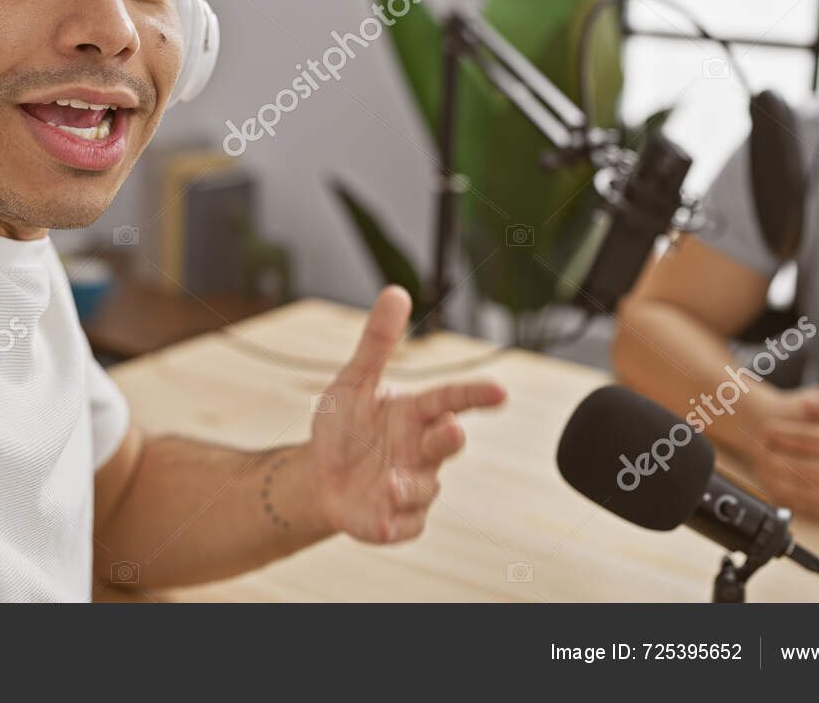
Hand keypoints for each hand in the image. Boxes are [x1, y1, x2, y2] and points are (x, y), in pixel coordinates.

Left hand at [306, 285, 506, 543]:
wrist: (319, 476)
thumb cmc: (344, 427)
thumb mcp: (352, 382)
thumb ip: (376, 343)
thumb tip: (396, 292)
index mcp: (415, 413)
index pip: (450, 399)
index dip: (474, 396)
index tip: (500, 392)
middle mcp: (421, 449)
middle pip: (446, 444)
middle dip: (450, 439)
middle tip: (450, 431)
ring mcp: (413, 487)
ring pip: (425, 488)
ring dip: (409, 486)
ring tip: (387, 484)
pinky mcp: (398, 520)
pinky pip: (405, 525)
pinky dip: (394, 524)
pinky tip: (379, 521)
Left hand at [750, 381, 818, 525]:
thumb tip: (808, 403)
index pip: (810, 439)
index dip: (783, 433)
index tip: (764, 427)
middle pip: (802, 466)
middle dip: (774, 456)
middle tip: (754, 446)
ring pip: (806, 491)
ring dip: (778, 479)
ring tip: (760, 466)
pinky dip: (796, 500)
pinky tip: (782, 489)